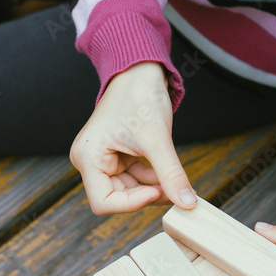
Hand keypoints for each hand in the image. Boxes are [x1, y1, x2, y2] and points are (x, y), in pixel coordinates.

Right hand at [69, 61, 196, 214]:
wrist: (140, 71)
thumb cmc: (140, 96)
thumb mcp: (157, 139)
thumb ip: (170, 174)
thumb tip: (187, 204)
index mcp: (88, 156)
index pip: (103, 201)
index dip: (132, 203)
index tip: (159, 192)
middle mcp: (91, 161)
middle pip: (118, 197)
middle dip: (147, 196)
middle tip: (176, 193)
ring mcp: (104, 159)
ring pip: (130, 190)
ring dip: (154, 189)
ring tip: (176, 183)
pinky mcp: (118, 156)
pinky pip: (136, 178)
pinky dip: (153, 180)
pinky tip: (170, 176)